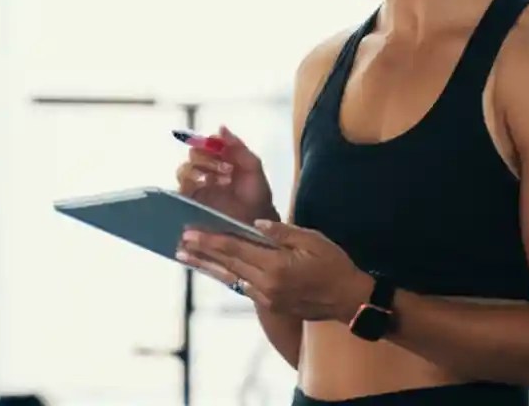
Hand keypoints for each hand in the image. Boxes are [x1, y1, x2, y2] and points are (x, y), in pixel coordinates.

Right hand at [175, 125, 276, 224]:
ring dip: (200, 169)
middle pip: (193, 153)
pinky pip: (181, 188)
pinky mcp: (191, 201)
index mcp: (221, 159)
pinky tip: (207, 186)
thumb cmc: (256, 195)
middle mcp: (206, 170)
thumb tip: (221, 127)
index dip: (211, 142)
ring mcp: (197, 186)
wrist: (256, 222)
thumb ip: (238, 147)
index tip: (220, 147)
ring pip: (184, 169)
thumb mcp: (252, 167)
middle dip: (208, 157)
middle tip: (227, 168)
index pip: (207, 143)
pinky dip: (192, 183)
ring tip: (218, 179)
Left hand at [177, 219, 372, 322]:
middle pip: (228, 264)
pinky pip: (242, 287)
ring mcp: (266, 297)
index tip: (191, 232)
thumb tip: (255, 224)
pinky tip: (215, 269)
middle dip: (202, 252)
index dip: (212, 240)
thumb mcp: (312, 240)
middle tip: (180, 243)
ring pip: (231, 278)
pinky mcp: (269, 304)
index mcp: (276, 267)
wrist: (348, 300)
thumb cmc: (334, 265)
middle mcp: (266, 285)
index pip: (236, 249)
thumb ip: (281, 232)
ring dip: (208, 266)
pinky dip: (226, 276)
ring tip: (187, 257)